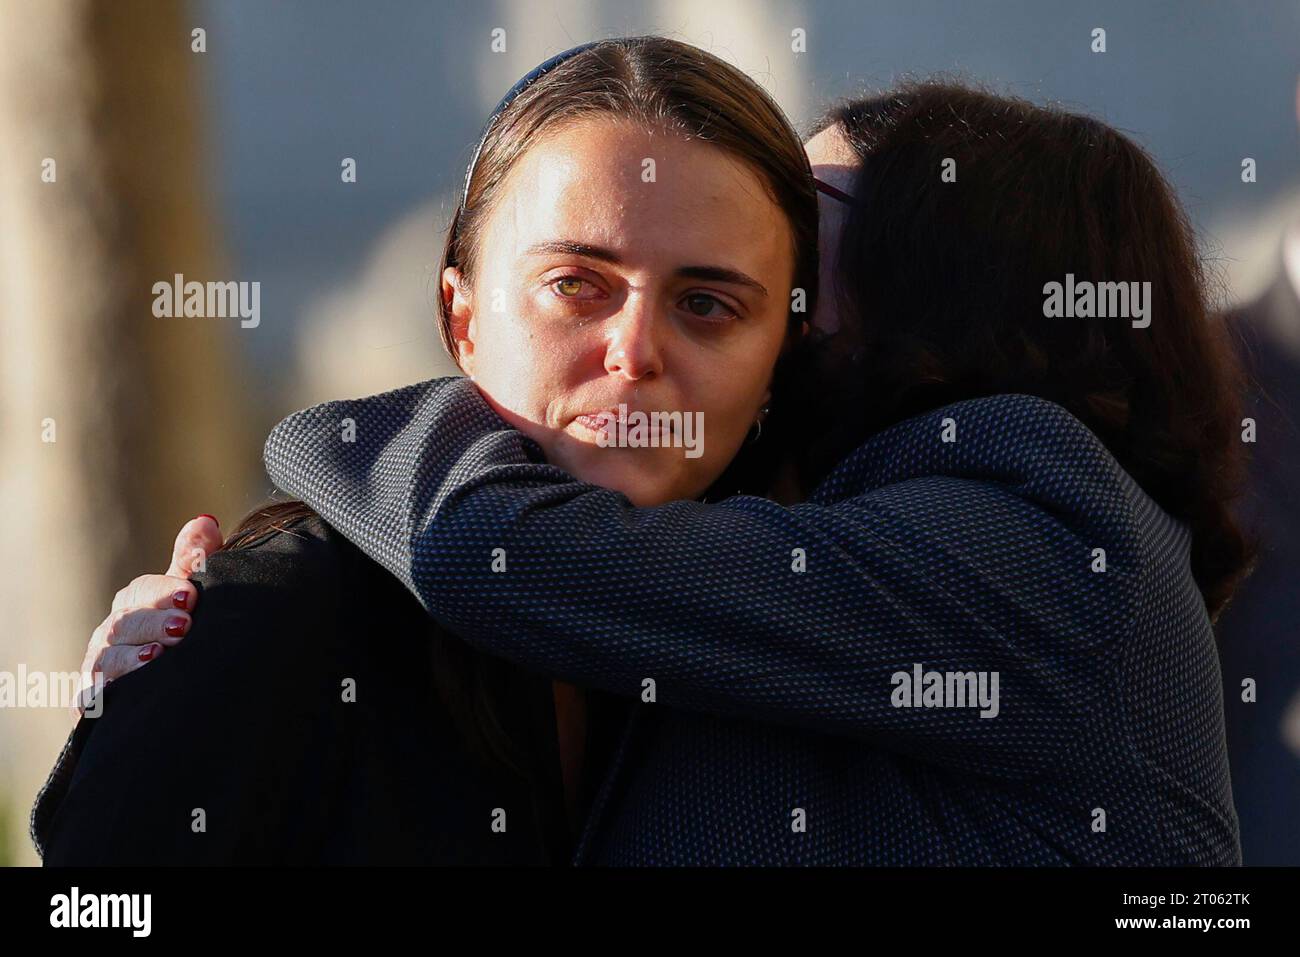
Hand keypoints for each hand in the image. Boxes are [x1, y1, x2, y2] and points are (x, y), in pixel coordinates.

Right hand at [74, 515, 223, 717]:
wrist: (174, 693)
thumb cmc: (183, 632)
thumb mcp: (190, 596)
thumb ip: (196, 560)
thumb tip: (205, 521)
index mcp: (135, 603)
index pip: (144, 590)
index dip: (165, 591)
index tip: (191, 596)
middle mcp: (113, 633)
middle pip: (124, 623)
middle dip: (153, 623)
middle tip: (184, 626)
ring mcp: (100, 667)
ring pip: (107, 659)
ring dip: (131, 658)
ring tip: (158, 657)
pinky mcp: (94, 703)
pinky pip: (92, 698)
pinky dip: (105, 694)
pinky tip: (123, 693)